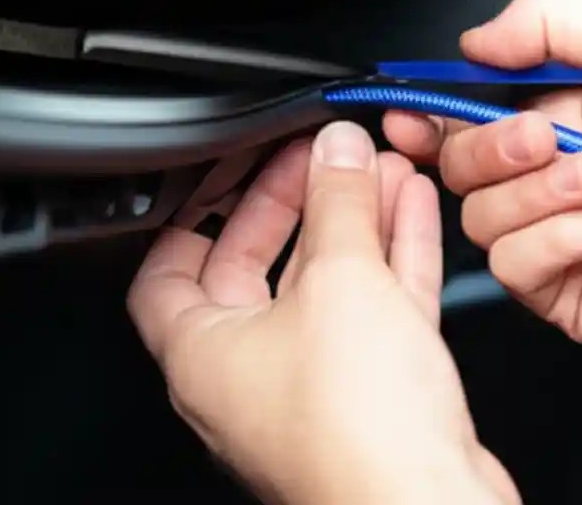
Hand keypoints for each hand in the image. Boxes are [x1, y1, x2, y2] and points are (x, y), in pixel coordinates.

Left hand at [128, 122, 517, 504]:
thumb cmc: (358, 430)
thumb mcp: (342, 282)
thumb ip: (338, 203)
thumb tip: (335, 151)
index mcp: (203, 355)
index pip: (170, 267)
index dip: (198, 209)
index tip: (236, 166)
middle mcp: (249, 376)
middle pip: (258, 269)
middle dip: (296, 204)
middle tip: (324, 158)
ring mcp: (313, 388)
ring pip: (326, 287)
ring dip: (352, 224)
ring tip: (377, 170)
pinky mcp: (372, 397)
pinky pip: (374, 313)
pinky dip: (390, 260)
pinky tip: (411, 213)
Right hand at [385, 0, 581, 364]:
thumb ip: (544, 17)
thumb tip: (474, 39)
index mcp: (559, 108)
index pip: (464, 107)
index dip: (426, 108)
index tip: (406, 110)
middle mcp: (549, 171)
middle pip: (458, 161)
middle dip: (495, 146)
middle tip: (550, 138)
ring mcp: (553, 231)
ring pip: (478, 215)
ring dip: (542, 193)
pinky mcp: (561, 286)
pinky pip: (513, 264)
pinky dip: (563, 237)